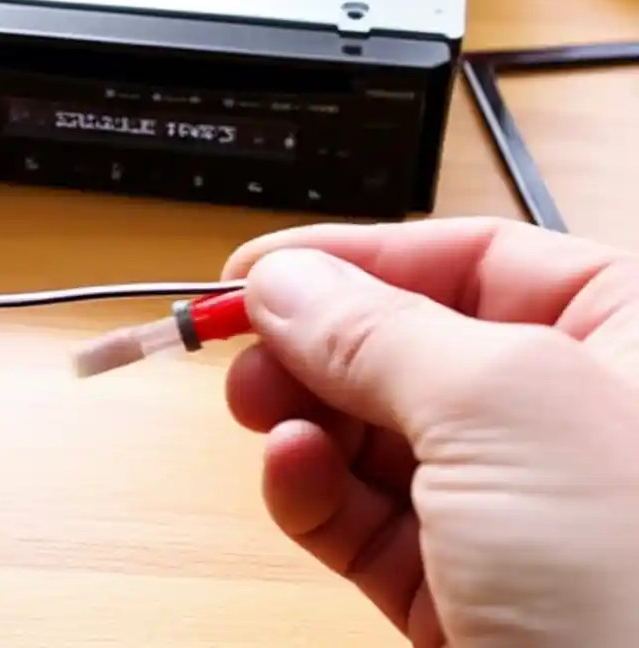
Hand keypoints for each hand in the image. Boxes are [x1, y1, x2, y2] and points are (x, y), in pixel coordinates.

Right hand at [221, 218, 638, 647]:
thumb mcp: (501, 409)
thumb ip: (378, 328)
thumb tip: (286, 281)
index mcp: (627, 336)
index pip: (472, 260)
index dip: (357, 258)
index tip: (257, 271)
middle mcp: (573, 421)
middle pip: (409, 346)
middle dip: (318, 346)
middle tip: (246, 350)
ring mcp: (517, 512)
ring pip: (375, 437)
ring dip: (306, 421)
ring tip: (264, 417)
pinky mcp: (465, 590)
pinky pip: (366, 519)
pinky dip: (315, 494)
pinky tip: (293, 476)